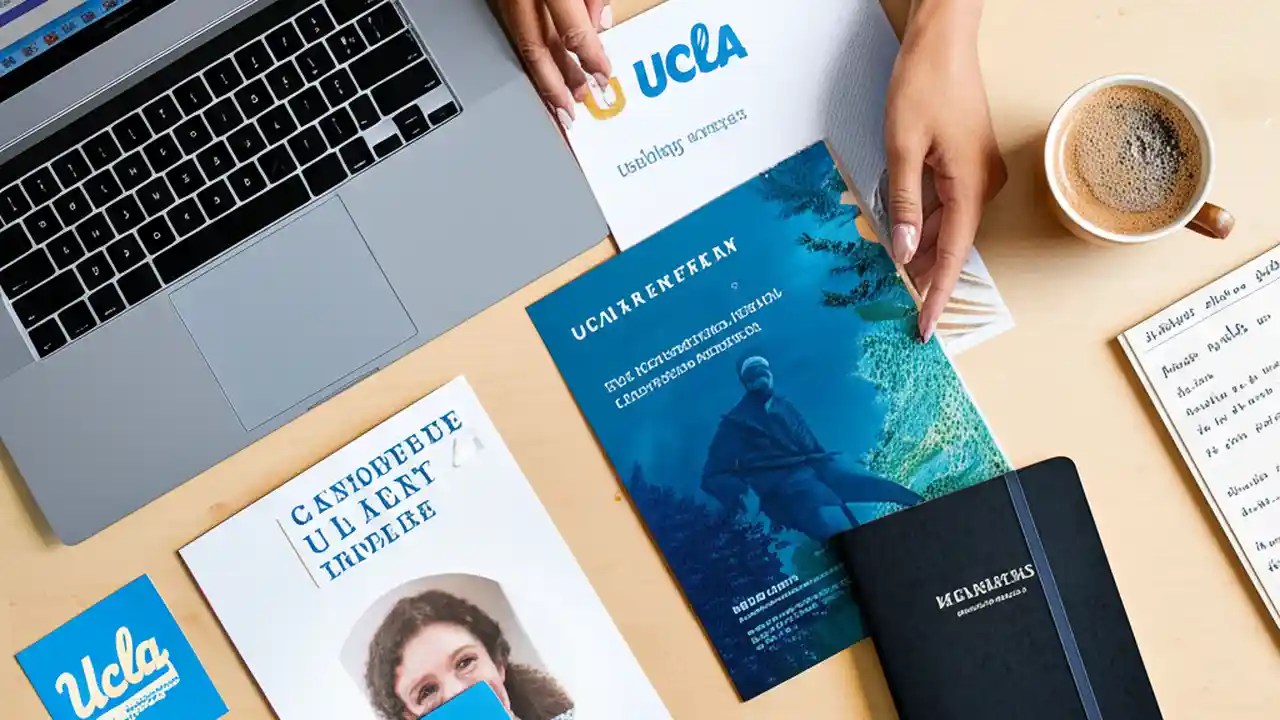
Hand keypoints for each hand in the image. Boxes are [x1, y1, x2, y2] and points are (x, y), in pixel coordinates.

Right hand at [498, 0, 613, 127]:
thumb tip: (598, 25)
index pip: (573, 32)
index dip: (590, 58)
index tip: (602, 76)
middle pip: (536, 50)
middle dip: (556, 85)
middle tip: (571, 108)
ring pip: (521, 44)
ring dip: (542, 76)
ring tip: (560, 99)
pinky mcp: (497, 0)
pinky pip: (515, 33)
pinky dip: (531, 56)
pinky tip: (542, 71)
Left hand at [884, 0, 1005, 341]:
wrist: (944, 42)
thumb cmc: (925, 85)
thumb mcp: (902, 148)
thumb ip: (902, 205)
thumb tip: (902, 252)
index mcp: (971, 186)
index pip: (954, 255)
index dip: (937, 295)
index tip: (924, 327)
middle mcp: (982, 184)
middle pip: (951, 244)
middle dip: (925, 276)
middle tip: (898, 309)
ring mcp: (977, 174)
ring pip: (946, 225)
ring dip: (921, 250)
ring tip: (894, 281)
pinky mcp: (967, 163)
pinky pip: (945, 204)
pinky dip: (923, 223)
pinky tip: (902, 239)